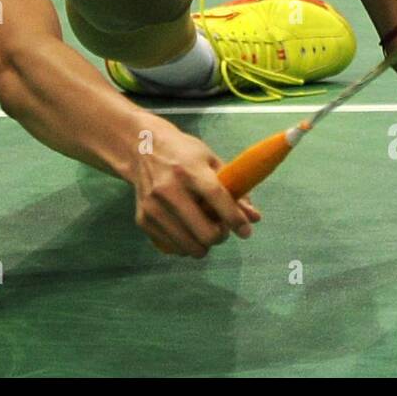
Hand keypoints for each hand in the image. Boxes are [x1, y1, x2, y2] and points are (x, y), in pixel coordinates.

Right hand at [129, 120, 260, 257]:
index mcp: (189, 170)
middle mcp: (168, 189)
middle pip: (205, 232)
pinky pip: (172, 247)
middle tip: (221, 229)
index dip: (235, 219)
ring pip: (189, 246)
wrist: (142, 148)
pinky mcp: (142, 220)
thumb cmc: (183, 154)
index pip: (216, 198)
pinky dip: (184, 245)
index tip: (245, 231)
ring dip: (203, 245)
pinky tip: (186, 230)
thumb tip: (254, 218)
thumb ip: (234, 189)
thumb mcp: (211, 162)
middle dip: (220, 236)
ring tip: (204, 231)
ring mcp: (153, 207)